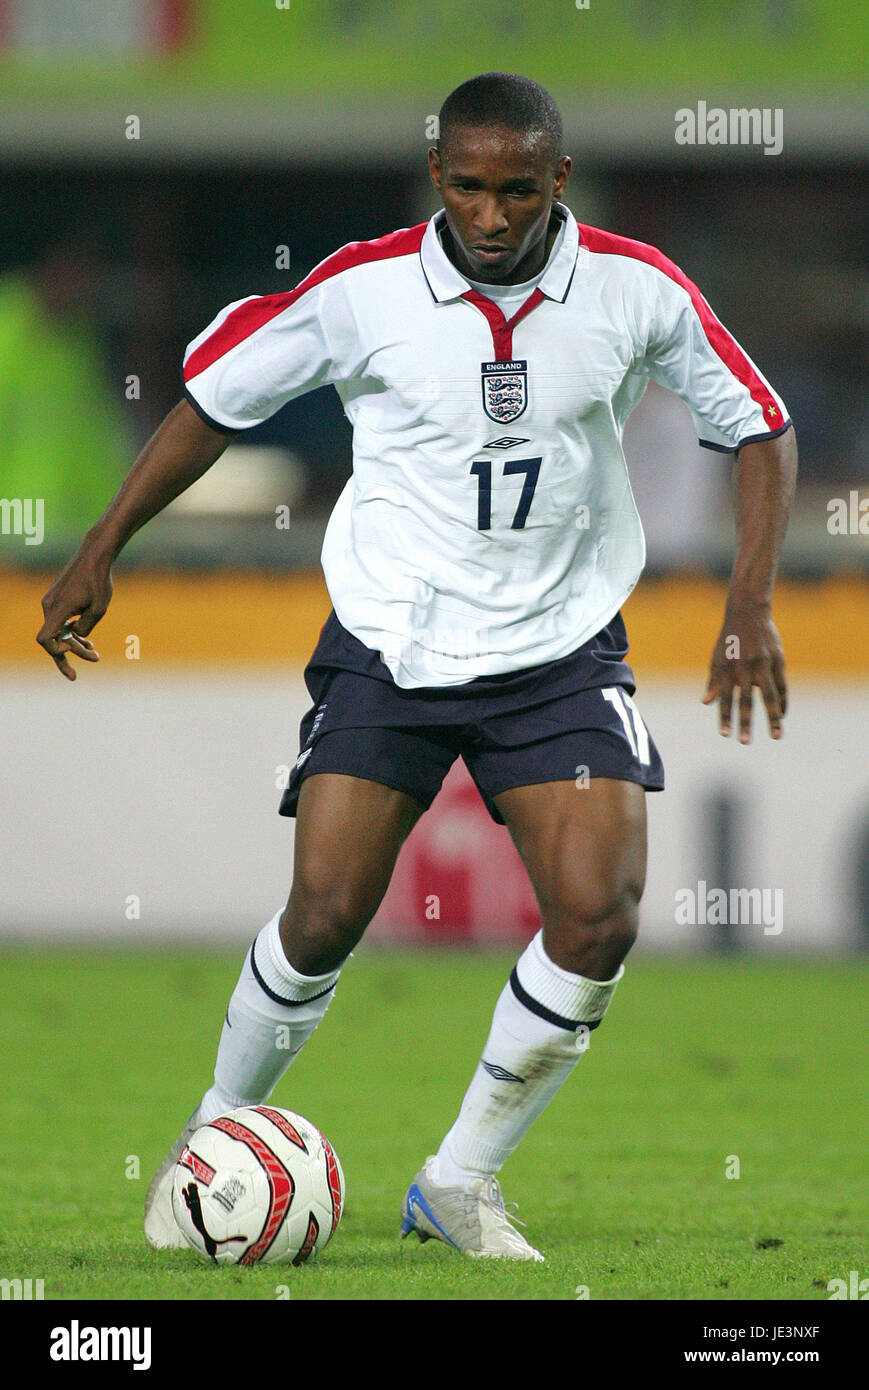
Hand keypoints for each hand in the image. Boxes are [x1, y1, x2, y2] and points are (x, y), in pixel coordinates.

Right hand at [37, 554, 112, 681]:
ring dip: (74, 645)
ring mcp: (52, 602)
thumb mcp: (99, 609)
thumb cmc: (99, 581)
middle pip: (52, 640)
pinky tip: (88, 643)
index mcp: (58, 609)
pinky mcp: (58, 599)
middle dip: (69, 655)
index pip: (45, 639)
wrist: (95, 556)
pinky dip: (72, 633)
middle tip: (86, 668)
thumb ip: (86, 628)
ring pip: (58, 631)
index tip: (72, 651)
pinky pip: (61, 622)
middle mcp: (50, 606)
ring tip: (95, 655)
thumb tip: (78, 637)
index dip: (56, 651)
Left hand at [702, 605, 787, 742]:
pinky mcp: (778, 661)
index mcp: (727, 668)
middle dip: (745, 722)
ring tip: (776, 735)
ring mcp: (763, 664)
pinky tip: (782, 715)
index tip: (725, 734)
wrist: (748, 612)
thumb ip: (713, 681)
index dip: (724, 716)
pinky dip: (783, 702)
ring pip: (770, 696)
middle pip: (746, 700)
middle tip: (744, 742)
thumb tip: (706, 703)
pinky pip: (782, 686)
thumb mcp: (716, 658)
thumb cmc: (729, 639)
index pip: (725, 697)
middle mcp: (745, 667)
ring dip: (773, 717)